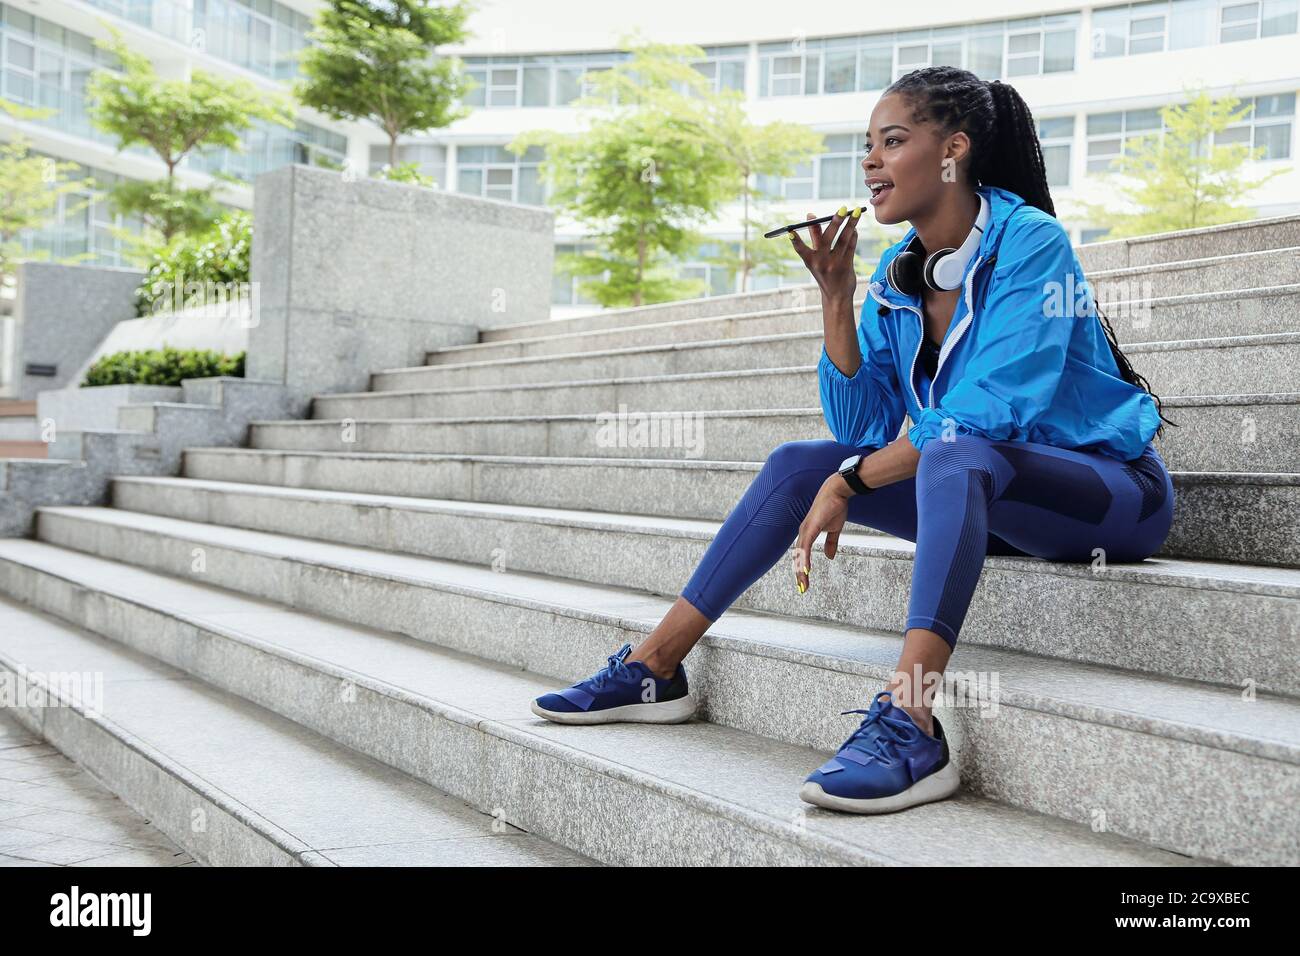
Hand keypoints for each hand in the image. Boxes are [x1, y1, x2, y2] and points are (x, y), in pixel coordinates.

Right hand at [788, 206, 860, 303]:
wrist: (836, 296)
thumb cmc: (824, 273)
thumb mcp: (815, 258)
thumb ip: (814, 236)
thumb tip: (810, 215)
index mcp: (810, 261)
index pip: (800, 249)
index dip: (795, 240)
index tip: (790, 231)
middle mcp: (821, 262)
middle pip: (828, 238)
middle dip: (836, 221)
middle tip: (843, 208)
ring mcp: (835, 264)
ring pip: (844, 239)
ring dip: (851, 224)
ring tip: (857, 211)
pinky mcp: (846, 266)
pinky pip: (851, 246)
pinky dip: (854, 234)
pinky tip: (854, 227)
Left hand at [791, 473, 853, 593]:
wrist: (837, 492)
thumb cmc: (835, 507)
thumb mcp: (835, 529)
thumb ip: (831, 543)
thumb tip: (830, 557)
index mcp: (807, 534)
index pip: (802, 556)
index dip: (803, 570)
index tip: (805, 583)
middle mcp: (803, 533)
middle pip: (798, 558)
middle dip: (800, 575)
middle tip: (802, 589)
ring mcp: (805, 531)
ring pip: (800, 555)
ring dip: (801, 571)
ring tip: (803, 584)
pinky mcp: (810, 528)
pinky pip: (805, 548)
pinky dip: (805, 559)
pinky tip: (806, 570)